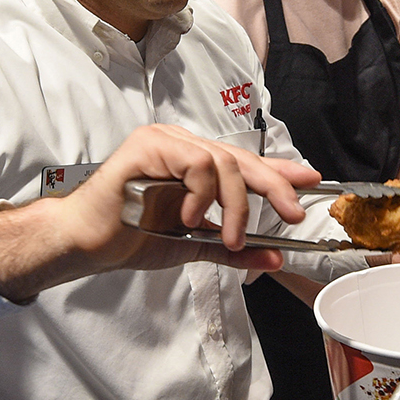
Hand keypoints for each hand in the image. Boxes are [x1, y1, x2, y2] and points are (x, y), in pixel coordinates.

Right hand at [0, 124, 319, 300]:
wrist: (88, 244)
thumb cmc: (131, 238)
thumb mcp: (192, 246)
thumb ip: (230, 248)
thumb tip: (273, 258)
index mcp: (191, 164)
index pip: (243, 162)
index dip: (278, 170)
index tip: (311, 180)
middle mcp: (181, 145)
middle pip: (241, 158)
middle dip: (273, 186)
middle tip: (292, 215)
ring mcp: (164, 141)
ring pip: (222, 160)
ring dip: (235, 203)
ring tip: (229, 237)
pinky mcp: (148, 146)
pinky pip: (195, 161)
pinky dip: (202, 192)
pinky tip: (191, 217)